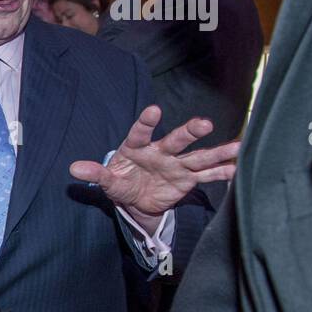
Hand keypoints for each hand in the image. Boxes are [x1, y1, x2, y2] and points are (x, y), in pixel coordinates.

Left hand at [69, 106, 238, 227]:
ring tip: (237, 146)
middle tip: (203, 123)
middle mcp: (160, 152)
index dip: (146, 122)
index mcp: (137, 148)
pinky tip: (237, 168)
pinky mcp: (187, 179)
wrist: (137, 199)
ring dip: (217, 151)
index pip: (140, 133)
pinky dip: (221, 173)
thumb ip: (95, 174)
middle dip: (189, 132)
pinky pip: (206, 176)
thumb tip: (73, 169)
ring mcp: (176, 165)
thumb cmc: (121, 183)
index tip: (153, 111)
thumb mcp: (107, 181)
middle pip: (176, 141)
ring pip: (198, 156)